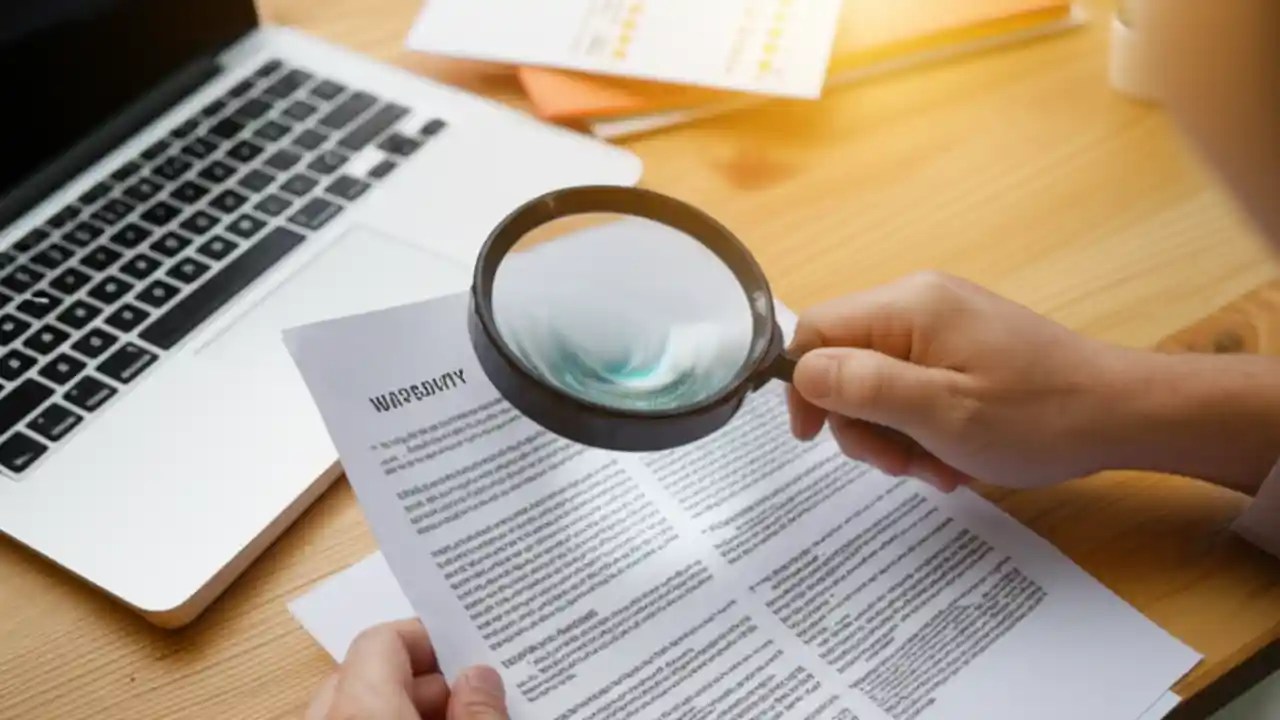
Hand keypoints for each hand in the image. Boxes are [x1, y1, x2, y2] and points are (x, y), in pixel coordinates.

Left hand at [305, 619, 508, 719]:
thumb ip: (478, 712)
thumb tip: (480, 677)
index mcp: (358, 709)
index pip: (381, 640)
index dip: (429, 639)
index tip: (469, 651)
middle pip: (365, 676)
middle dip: (422, 681)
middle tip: (472, 697)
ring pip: (355, 710)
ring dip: (405, 709)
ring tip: (457, 719)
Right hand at [786, 271, 1131, 490]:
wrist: (1122, 415)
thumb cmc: (1036, 417)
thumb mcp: (941, 412)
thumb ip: (863, 387)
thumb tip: (801, 372)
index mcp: (908, 307)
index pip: (816, 331)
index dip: (804, 386)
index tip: (816, 438)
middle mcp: (919, 303)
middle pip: (846, 362)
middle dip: (863, 424)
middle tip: (900, 465)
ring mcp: (943, 325)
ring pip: (879, 383)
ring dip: (896, 436)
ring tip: (938, 468)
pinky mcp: (963, 348)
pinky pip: (914, 387)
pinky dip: (924, 429)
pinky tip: (954, 459)